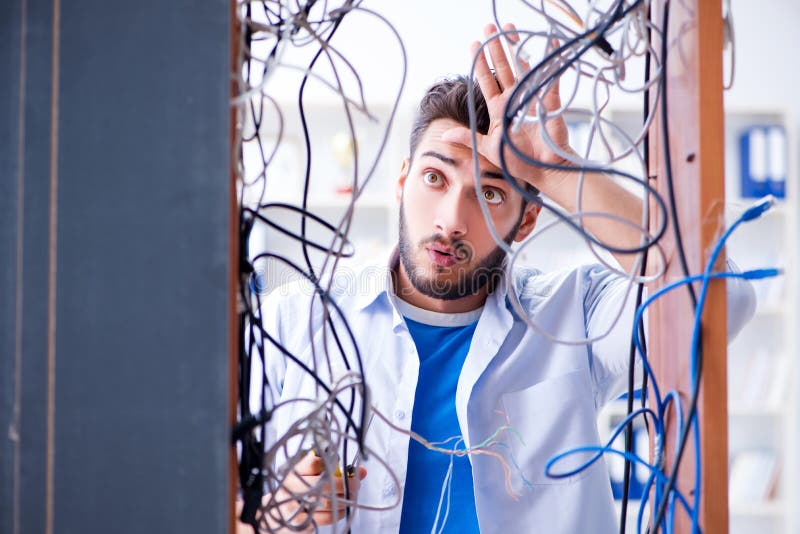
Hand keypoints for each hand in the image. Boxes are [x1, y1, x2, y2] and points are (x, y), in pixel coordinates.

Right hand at [236, 451, 366, 532]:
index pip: (315, 463)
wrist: (272, 516)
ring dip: (345, 502)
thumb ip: (330, 470)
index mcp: (293, 474)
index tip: (347, 470)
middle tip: (356, 486)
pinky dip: (337, 514)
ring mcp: (294, 509)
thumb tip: (361, 471)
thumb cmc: (294, 493)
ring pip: (328, 504)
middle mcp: (292, 490)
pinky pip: (325, 519)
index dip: (332, 464)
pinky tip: (339, 510)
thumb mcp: (305, 476)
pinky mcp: (299, 524)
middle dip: (346, 486)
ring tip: (348, 499)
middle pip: (326, 485)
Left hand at [442, 23, 573, 193]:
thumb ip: (468, 138)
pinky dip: (551, 62)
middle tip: (489, 27)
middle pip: (503, 68)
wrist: (542, 170)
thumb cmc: (517, 161)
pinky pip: (549, 79)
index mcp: (499, 109)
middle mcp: (514, 100)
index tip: (473, 45)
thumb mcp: (488, 149)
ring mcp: (531, 99)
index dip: (480, 63)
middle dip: (496, 47)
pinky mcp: (548, 103)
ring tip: (510, 28)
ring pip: (522, 68)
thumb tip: (445, 135)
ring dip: (516, 48)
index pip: (487, 81)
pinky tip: (550, 46)